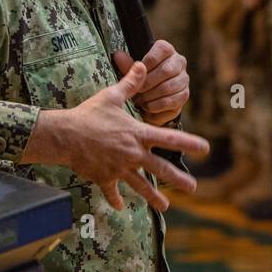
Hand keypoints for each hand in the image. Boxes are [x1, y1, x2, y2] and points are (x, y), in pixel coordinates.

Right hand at [38, 61, 208, 211]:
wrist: (66, 136)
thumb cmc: (89, 114)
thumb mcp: (111, 96)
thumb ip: (130, 83)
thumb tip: (141, 64)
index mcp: (137, 134)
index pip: (169, 138)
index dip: (189, 143)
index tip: (205, 149)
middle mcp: (133, 154)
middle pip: (160, 168)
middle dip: (178, 179)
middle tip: (193, 188)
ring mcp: (119, 168)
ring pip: (140, 185)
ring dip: (153, 197)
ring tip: (165, 207)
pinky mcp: (105, 177)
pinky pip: (112, 191)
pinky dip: (115, 199)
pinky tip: (120, 207)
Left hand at [112, 42, 189, 124]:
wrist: (151, 98)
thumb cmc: (141, 79)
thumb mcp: (132, 71)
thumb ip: (126, 64)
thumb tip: (118, 55)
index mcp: (167, 50)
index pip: (162, 49)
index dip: (148, 62)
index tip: (137, 73)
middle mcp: (179, 62)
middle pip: (167, 70)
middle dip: (148, 82)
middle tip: (135, 91)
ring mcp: (184, 78)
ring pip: (169, 87)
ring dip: (151, 95)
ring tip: (139, 100)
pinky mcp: (184, 95)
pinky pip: (171, 101)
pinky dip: (156, 105)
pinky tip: (146, 107)